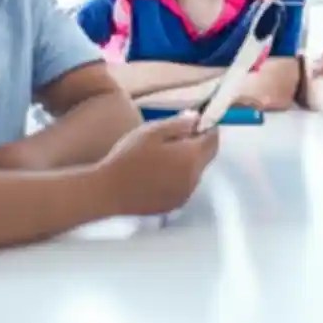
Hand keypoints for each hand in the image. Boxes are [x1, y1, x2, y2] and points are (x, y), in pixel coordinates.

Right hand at [98, 112, 218, 215]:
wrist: (109, 192)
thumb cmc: (128, 158)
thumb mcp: (151, 132)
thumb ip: (178, 124)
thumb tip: (196, 118)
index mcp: (191, 157)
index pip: (213, 139)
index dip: (208, 128)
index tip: (196, 121)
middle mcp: (195, 177)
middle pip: (206, 156)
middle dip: (198, 144)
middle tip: (175, 136)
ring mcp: (186, 193)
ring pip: (195, 171)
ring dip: (187, 161)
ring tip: (162, 156)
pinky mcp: (175, 204)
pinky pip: (185, 185)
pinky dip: (178, 176)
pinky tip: (157, 173)